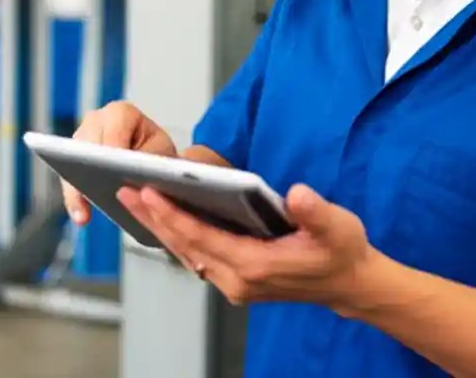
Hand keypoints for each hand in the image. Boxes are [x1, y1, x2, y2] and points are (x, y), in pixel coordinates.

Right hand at [62, 101, 175, 225]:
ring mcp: (82, 141)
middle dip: (90, 169)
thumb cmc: (156, 152)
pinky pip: (70, 180)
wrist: (150, 160)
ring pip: (73, 163)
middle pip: (88, 144)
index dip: (113, 145)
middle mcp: (97, 121)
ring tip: (83, 215)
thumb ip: (153, 161)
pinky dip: (75, 199)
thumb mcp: (162, 154)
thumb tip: (142, 178)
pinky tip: (81, 217)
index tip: (114, 165)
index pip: (114, 127)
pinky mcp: (73, 161)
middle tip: (93, 192)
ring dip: (77, 189)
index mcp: (122, 114)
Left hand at [118, 183, 378, 310]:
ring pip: (188, 254)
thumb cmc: (341, 251)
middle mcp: (239, 280)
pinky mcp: (236, 282)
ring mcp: (235, 284)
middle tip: (126, 190)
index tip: (148, 192)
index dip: (173, 215)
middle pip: (185, 246)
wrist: (349, 283)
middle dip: (154, 218)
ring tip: (137, 200)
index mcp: (257, 265)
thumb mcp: (338, 226)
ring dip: (161, 228)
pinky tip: (165, 219)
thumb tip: (296, 195)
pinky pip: (199, 258)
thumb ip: (315, 211)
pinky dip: (179, 238)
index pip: (202, 237)